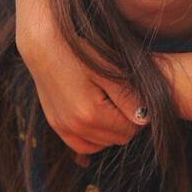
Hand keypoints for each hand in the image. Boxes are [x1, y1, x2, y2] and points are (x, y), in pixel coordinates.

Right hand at [16, 21, 149, 164]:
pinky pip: (82, 145)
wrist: (43, 46)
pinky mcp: (56, 125)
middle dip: (127, 124)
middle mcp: (76, 126)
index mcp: (91, 113)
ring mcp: (64, 128)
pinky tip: (99, 121)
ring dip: (112, 131)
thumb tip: (147, 119)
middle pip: (118, 139)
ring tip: (112, 107)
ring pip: (102, 144)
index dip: (141, 116)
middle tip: (126, 100)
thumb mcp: (109, 70)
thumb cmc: (80, 53)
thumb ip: (129, 96)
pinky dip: (94, 138)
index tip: (139, 99)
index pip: (131, 128)